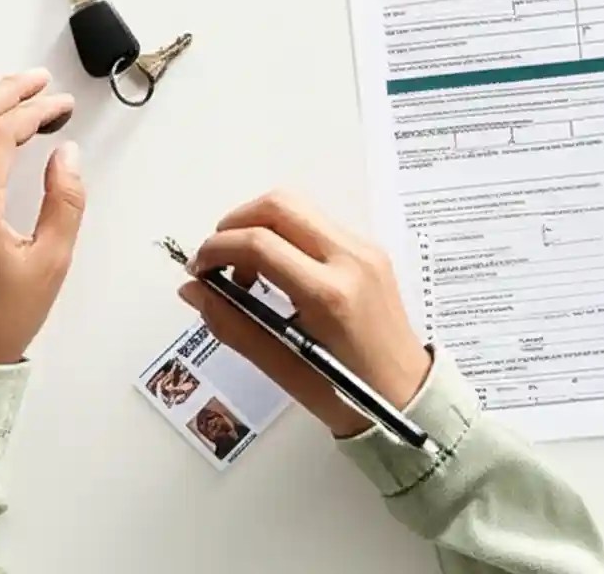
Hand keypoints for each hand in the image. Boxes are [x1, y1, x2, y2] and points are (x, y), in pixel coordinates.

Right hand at [178, 192, 429, 436]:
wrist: (410, 398)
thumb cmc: (348, 396)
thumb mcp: (283, 369)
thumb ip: (234, 325)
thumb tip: (193, 291)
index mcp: (330, 294)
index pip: (259, 244)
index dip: (217, 249)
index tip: (199, 270)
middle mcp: (351, 259)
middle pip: (279, 206)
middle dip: (235, 223)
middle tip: (217, 259)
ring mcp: (365, 249)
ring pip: (298, 208)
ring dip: (260, 227)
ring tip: (246, 271)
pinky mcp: (370, 250)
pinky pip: (317, 224)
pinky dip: (285, 235)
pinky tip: (277, 273)